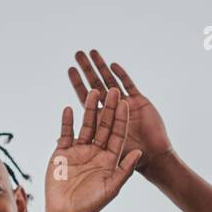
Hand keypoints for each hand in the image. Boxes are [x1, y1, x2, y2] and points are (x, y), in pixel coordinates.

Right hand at [45, 88, 141, 211]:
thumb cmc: (91, 205)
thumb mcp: (112, 187)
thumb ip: (125, 169)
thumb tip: (139, 152)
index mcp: (109, 159)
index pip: (117, 135)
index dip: (121, 119)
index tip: (125, 103)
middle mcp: (95, 152)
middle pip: (103, 126)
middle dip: (108, 109)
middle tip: (112, 91)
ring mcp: (78, 151)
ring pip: (86, 126)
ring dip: (89, 109)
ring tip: (93, 92)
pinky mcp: (62, 153)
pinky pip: (66, 133)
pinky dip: (67, 121)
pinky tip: (70, 109)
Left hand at [68, 51, 170, 171]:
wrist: (154, 159)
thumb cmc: (127, 158)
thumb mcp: (98, 153)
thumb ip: (81, 146)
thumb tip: (56, 141)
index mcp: (101, 121)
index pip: (86, 99)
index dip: (79, 85)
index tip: (70, 69)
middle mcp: (112, 111)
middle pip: (96, 87)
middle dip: (88, 71)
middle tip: (78, 54)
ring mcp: (126, 104)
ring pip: (111, 82)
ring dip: (102, 68)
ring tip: (92, 52)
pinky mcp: (140, 102)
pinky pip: (129, 85)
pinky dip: (121, 75)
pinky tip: (112, 65)